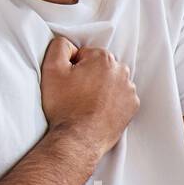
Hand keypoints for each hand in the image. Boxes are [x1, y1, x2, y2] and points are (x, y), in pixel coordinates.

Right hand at [39, 35, 138, 154]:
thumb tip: (69, 45)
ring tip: (85, 104)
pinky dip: (110, 102)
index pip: (85, 55)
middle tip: (75, 94)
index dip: (73, 68)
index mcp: (103, 58)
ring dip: (100, 89)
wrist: (78, 139)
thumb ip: (59, 46)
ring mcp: (129, 90)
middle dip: (89, 76)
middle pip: (100, 67)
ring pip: (111, 82)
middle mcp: (121, 71)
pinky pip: (120, 97)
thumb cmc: (64, 106)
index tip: (68, 83)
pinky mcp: (132, 107)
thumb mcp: (51, 69)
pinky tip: (97, 111)